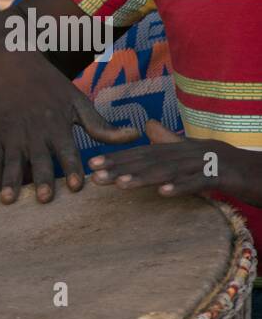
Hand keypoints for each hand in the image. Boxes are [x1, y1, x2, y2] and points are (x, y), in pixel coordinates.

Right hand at [0, 48, 138, 202]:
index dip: (71, 168)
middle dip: (41, 179)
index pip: (67, 150)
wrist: (9, 62)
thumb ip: (101, 125)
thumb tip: (134, 135)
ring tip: (8, 199)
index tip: (75, 186)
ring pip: (11, 161)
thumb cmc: (47, 84)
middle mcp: (34, 130)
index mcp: (57, 123)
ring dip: (10, 181)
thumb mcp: (76, 100)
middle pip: (39, 159)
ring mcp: (11, 133)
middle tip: (44, 199)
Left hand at [90, 121, 234, 196]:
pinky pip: (199, 182)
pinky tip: (162, 193)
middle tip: (94, 176)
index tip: (93, 166)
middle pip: (151, 160)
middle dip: (121, 168)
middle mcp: (190, 152)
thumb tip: (147, 125)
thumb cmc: (226, 164)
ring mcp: (206, 163)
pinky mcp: (222, 177)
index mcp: (181, 148)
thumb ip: (170, 140)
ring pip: (170, 171)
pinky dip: (181, 187)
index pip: (144, 153)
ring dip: (143, 178)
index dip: (118, 159)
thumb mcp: (194, 152)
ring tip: (120, 184)